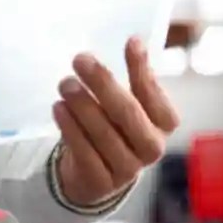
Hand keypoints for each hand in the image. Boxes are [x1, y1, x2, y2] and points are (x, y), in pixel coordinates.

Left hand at [52, 36, 179, 206]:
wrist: (95, 173)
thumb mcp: (127, 102)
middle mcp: (152, 147)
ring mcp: (128, 168)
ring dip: (82, 105)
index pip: (155, 96)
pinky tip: (58, 108)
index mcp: (164, 124)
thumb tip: (137, 40)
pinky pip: (85, 152)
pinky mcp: (101, 182)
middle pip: (128, 114)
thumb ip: (135, 76)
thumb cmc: (114, 126)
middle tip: (80, 59)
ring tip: (65, 83)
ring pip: (104, 134)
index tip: (130, 42)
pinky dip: (70, 128)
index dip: (143, 70)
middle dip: (103, 84)